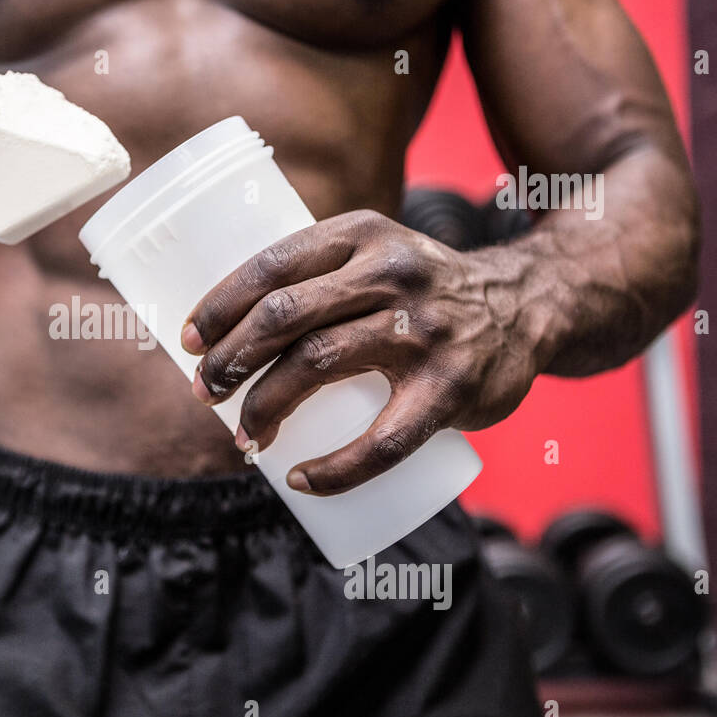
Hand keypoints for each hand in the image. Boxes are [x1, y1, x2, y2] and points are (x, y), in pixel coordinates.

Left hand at [181, 208, 540, 494]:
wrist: (529, 303)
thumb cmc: (423, 289)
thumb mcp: (376, 255)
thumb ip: (317, 277)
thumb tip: (224, 330)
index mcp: (362, 236)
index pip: (270, 266)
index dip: (218, 307)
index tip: (187, 342)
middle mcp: (391, 273)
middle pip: (284, 316)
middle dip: (229, 360)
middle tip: (204, 393)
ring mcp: (424, 330)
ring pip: (317, 365)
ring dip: (263, 408)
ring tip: (243, 437)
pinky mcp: (452, 386)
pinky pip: (383, 439)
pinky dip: (334, 468)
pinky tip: (301, 480)